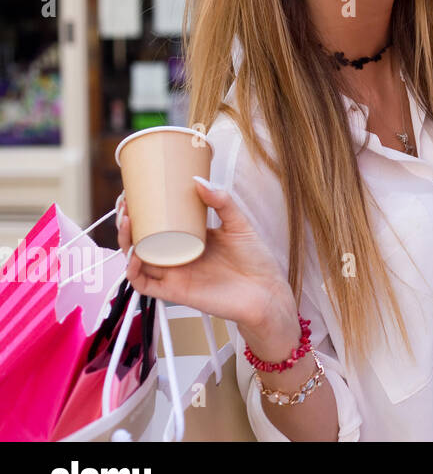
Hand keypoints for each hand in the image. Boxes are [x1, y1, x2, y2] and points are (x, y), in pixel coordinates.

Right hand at [114, 178, 295, 340]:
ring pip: (137, 259)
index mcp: (189, 238)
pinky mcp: (174, 292)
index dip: (142, 210)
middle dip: (127, 221)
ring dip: (125, 241)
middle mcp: (177, 256)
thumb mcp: (239, 224)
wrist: (266, 293)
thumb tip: (198, 180)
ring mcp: (174, 273)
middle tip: (126, 204)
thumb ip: (222, 202)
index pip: (157, 222)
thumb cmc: (256, 261)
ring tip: (127, 221)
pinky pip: (144, 284)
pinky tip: (136, 254)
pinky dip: (133, 270)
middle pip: (140, 239)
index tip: (134, 191)